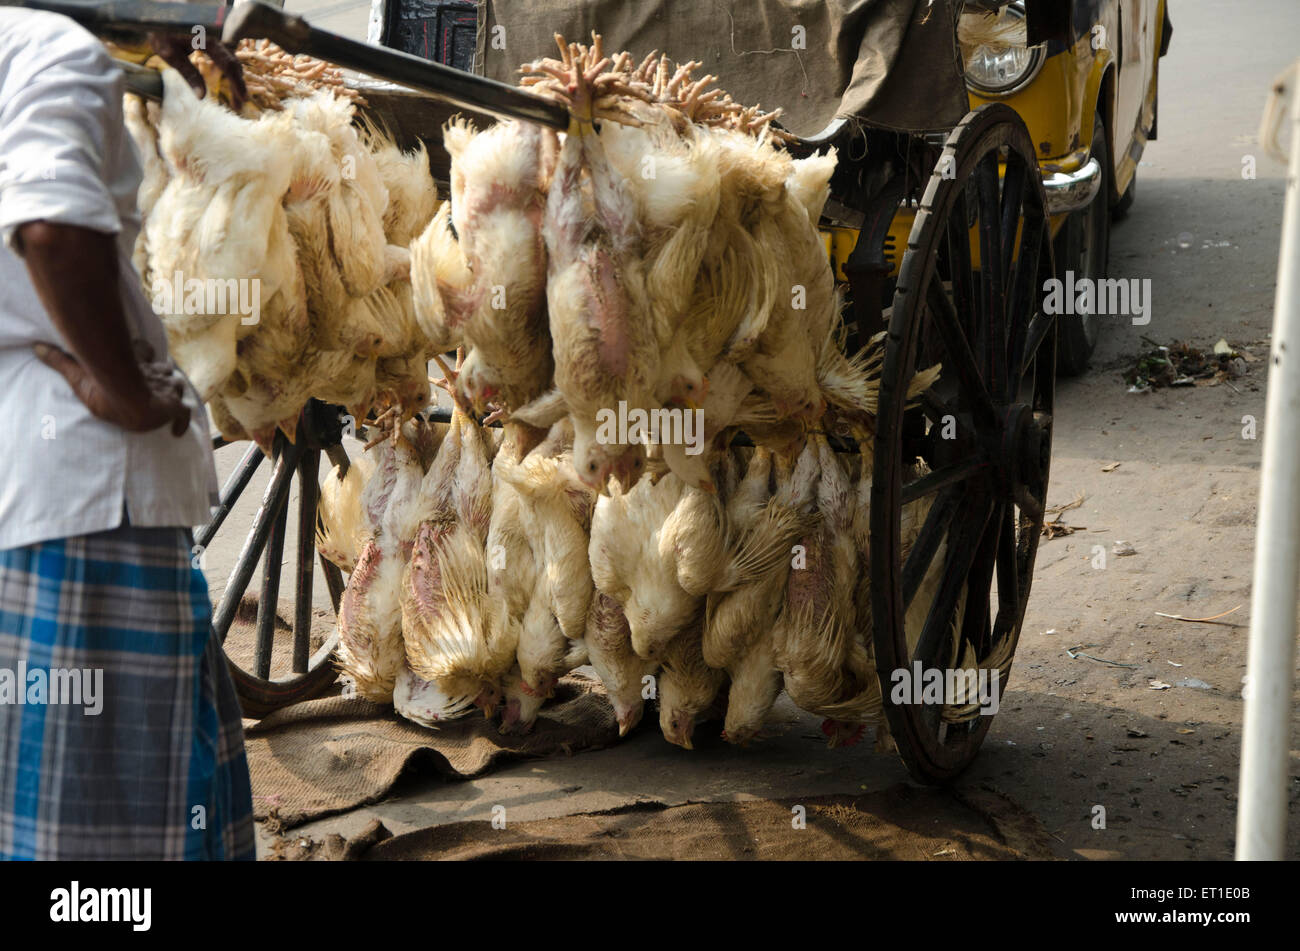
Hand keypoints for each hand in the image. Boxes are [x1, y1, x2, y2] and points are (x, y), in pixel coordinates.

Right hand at [34, 339, 191, 436]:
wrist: (125, 397)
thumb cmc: (102, 387)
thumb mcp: (78, 375)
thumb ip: (60, 361)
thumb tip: (36, 347)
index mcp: (134, 364)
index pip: (144, 352)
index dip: (145, 355)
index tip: (144, 358)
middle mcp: (152, 373)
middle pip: (163, 371)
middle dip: (161, 377)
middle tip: (155, 390)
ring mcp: (165, 388)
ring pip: (175, 387)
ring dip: (171, 395)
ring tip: (163, 407)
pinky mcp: (173, 405)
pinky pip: (184, 413)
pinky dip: (182, 422)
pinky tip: (177, 433)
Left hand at [148, 32, 247, 109]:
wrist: (156, 16)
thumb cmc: (160, 32)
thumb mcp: (171, 54)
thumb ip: (188, 74)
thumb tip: (202, 97)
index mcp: (207, 39)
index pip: (227, 63)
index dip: (236, 82)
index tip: (243, 98)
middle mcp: (215, 36)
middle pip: (232, 62)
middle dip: (237, 84)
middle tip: (239, 104)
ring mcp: (215, 36)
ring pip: (231, 59)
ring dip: (234, 77)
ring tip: (235, 97)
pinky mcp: (212, 38)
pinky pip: (225, 55)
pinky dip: (228, 68)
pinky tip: (228, 81)